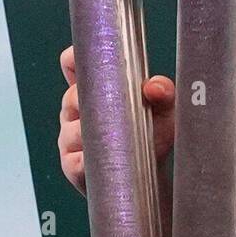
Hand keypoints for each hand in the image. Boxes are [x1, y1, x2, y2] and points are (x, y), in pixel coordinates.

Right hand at [57, 45, 175, 195]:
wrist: (150, 175)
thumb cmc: (155, 137)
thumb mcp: (165, 111)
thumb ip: (164, 92)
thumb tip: (153, 86)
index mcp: (95, 89)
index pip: (73, 65)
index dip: (72, 60)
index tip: (78, 61)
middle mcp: (78, 110)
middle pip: (71, 96)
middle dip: (93, 101)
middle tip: (118, 112)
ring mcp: (70, 138)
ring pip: (72, 130)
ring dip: (95, 134)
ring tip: (119, 141)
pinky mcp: (71, 166)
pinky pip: (75, 160)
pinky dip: (91, 159)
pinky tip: (106, 160)